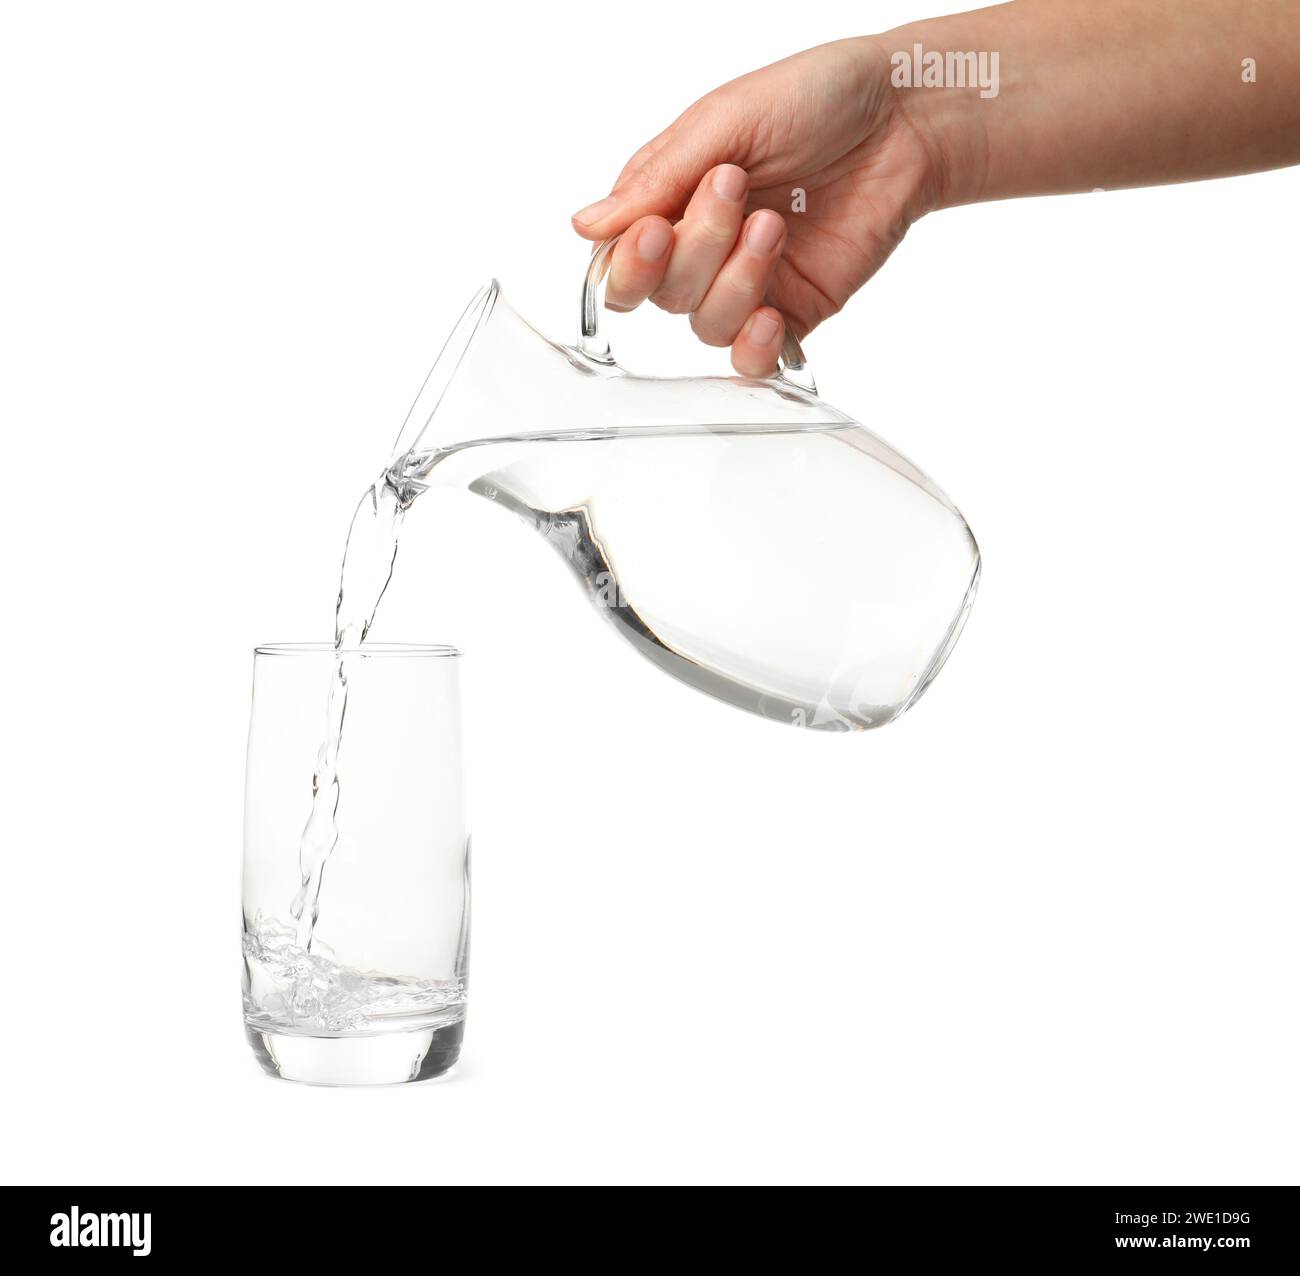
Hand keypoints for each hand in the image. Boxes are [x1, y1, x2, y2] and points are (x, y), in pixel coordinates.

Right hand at [570, 38, 941, 376]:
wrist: (903, 118)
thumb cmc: (816, 98)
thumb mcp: (724, 119)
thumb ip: (656, 178)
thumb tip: (587, 226)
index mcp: (671, 199)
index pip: (619, 259)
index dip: (630, 261)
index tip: (655, 230)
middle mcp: (701, 249)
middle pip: (662, 293)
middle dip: (697, 247)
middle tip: (736, 189)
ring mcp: (745, 284)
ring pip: (705, 324)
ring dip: (736, 278)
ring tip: (774, 224)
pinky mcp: (791, 311)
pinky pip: (752, 359)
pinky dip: (753, 349)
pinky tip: (770, 318)